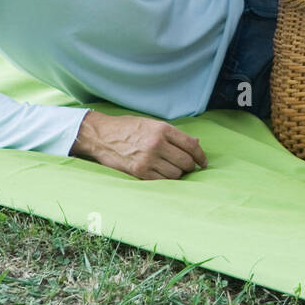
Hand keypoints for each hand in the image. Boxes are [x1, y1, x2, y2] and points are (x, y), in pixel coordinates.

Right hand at [70, 111, 207, 180]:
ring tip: (172, 169)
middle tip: (188, 167)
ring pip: (176, 173)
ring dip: (177, 173)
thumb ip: (174, 134)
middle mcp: (157, 144)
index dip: (201, 155)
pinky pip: (162, 181)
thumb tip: (196, 143)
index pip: (191, 145)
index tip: (203, 162)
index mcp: (162, 129)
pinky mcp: (139, 172)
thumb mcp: (152, 124)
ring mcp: (148, 159)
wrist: (101, 136)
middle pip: (185, 161)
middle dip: (190, 166)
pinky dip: (166, 180)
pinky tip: (163, 175)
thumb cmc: (127, 128)